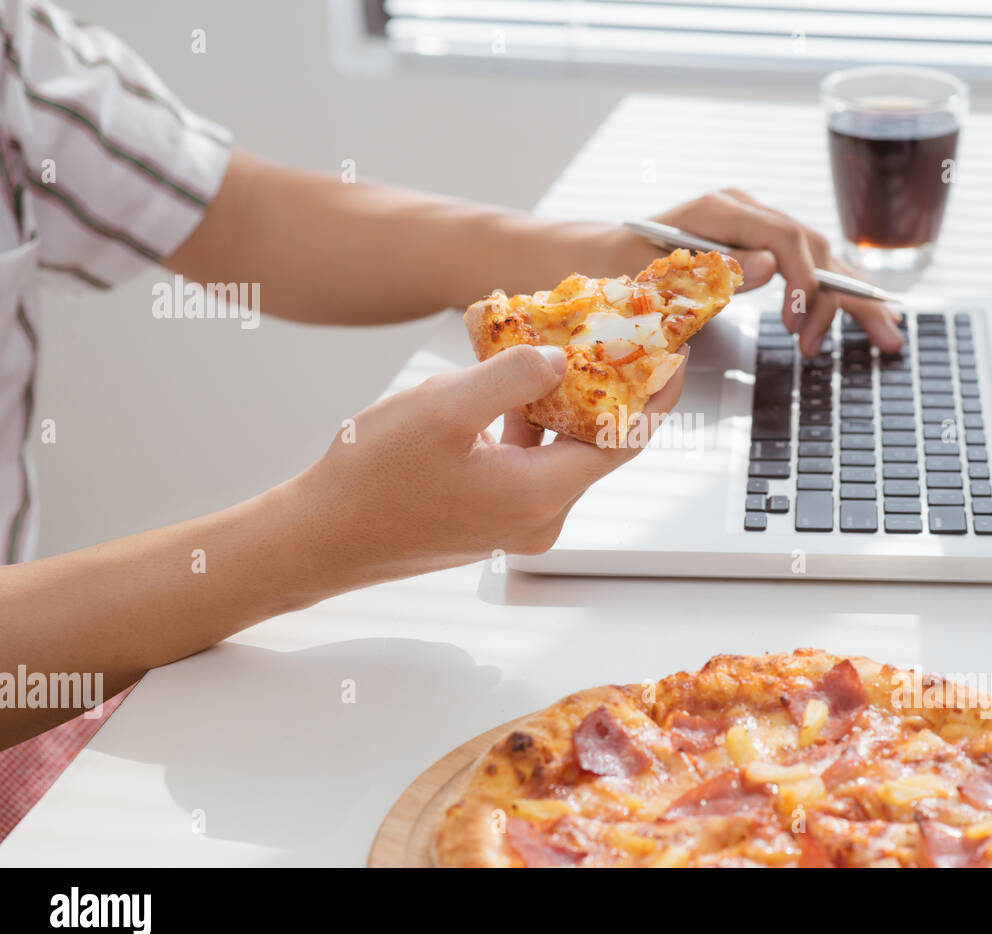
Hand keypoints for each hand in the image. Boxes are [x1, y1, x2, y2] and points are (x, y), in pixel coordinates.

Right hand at [294, 344, 685, 584]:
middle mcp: (540, 517)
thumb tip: (561, 358)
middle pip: (597, 444)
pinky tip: (503, 392)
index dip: (654, 394)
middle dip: (605, 389)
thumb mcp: (443, 408)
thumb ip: (511, 376)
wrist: (319, 537)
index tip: (672, 354)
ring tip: (547, 353)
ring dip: (559, 404)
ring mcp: (516, 523)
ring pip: (560, 451)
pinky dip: (528, 426)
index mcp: (542, 494)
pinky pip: (530, 464)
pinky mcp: (492, 519)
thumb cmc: (372, 480)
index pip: (626, 440)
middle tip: (606, 338)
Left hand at [622, 189, 903, 357]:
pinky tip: (861, 313)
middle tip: (882, 335)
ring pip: (819, 254)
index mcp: (718, 210)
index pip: (785, 236)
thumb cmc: (616, 270)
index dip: (804, 281)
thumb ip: (707, 273)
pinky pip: (805, 264)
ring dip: (851, 296)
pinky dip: (834, 291)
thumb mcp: (652, 279)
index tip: (800, 326)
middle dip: (850, 293)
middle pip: (814, 245)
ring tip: (882, 335)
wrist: (601, 258)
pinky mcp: (756, 244)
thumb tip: (769, 265)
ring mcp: (752, 225)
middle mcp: (744, 211)